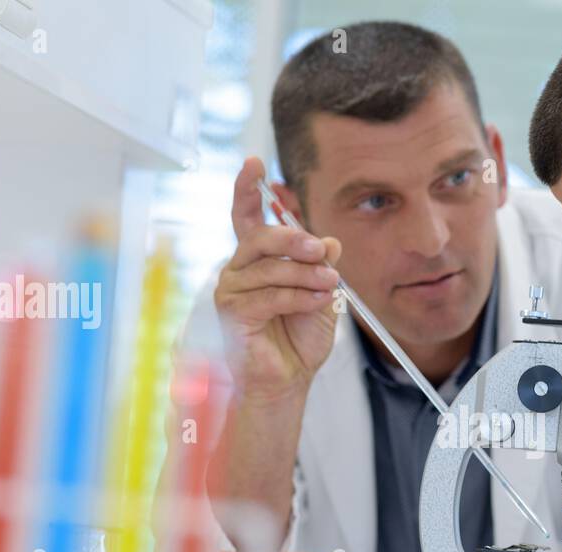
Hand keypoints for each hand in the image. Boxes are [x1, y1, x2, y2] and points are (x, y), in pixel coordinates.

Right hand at [214, 157, 343, 403]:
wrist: (290, 378)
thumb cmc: (300, 337)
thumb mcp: (322, 293)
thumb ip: (322, 266)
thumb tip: (329, 241)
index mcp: (258, 259)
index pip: (247, 218)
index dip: (248, 190)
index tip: (254, 163)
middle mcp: (239, 269)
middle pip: (260, 238)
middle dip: (294, 239)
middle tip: (322, 251)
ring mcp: (231, 290)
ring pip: (270, 268)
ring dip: (306, 276)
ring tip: (330, 287)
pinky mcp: (232, 313)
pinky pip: (268, 295)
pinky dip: (298, 297)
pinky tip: (317, 302)